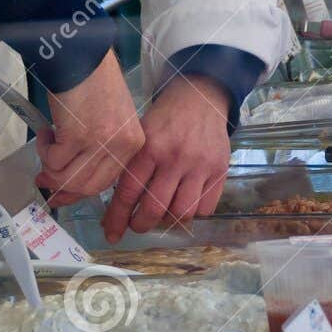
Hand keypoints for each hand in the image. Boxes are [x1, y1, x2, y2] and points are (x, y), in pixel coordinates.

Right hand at [35, 50, 143, 206]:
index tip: (62, 192)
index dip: (81, 189)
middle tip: (43, 178)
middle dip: (62, 186)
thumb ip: (100, 150)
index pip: (107, 182)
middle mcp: (121, 146)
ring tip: (46, 145)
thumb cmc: (95, 84)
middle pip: (88, 186)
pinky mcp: (76, 136)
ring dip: (50, 166)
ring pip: (67, 178)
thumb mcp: (112, 121)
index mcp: (134, 143)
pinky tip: (45, 131)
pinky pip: (52, 160)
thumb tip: (71, 180)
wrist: (83, 57)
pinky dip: (43, 149)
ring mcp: (100, 142)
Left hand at [102, 75, 230, 241]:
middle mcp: (177, 158)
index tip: (111, 233)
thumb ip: (131, 166)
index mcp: (151, 148)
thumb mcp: (141, 134)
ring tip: (162, 215)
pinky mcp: (220, 170)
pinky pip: (205, 207)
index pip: (129, 193)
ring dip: (168, 221)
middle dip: (141, 224)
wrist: (200, 98)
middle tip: (137, 225)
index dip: (117, 218)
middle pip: (155, 208)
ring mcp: (201, 166)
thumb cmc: (164, 118)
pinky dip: (193, 213)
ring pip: (182, 213)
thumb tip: (117, 208)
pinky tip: (184, 204)